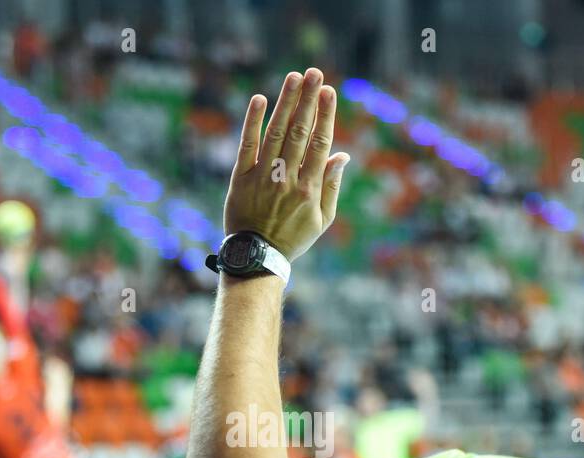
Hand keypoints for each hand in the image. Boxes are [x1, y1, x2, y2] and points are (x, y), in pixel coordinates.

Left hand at [223, 67, 349, 261]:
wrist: (257, 257)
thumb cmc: (293, 238)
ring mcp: (263, 177)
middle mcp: (287, 179)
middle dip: (308, 100)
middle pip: (300, 131)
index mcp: (310, 189)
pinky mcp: (241, 178)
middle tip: (315, 74)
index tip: (329, 92)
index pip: (320, 143)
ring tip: (295, 77)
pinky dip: (253, 121)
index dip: (325, 114)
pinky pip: (247, 145)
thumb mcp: (322, 220)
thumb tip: (342, 155)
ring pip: (276, 133)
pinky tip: (259, 99)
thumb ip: (332, 186)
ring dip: (286, 103)